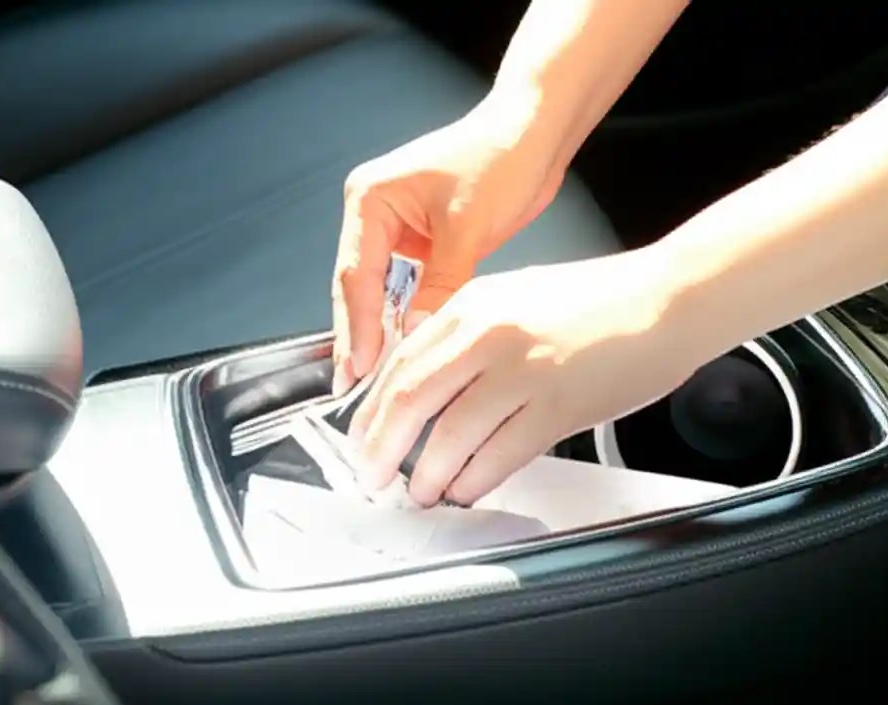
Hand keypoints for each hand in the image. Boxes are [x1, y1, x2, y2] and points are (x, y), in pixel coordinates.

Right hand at [331, 94, 565, 394]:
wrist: (535, 135)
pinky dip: (408, 317)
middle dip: (359, 337)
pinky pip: (407, 288)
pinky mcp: (422, 242)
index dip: (358, 327)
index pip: (357, 275)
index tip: (358, 368)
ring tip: (376, 378)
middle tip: (353, 385)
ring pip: (380, 292)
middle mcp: (374, 213)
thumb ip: (440, 283)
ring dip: (382, 330)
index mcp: (370, 199)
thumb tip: (417, 332)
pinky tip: (409, 348)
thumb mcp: (467, 226)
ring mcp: (396, 228)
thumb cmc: (500, 158)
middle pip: (359, 287)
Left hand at [347, 249, 706, 506]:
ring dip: (429, 475)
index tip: (363, 436)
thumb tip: (429, 382)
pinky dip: (475, 480)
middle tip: (372, 474)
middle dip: (382, 447)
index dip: (373, 410)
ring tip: (423, 491)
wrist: (667, 300)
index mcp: (475, 304)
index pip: (401, 363)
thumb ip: (470, 333)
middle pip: (412, 400)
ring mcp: (524, 372)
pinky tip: (467, 490)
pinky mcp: (558, 406)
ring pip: (451, 436)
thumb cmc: (601, 301)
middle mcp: (490, 334)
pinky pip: (500, 455)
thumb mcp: (518, 297)